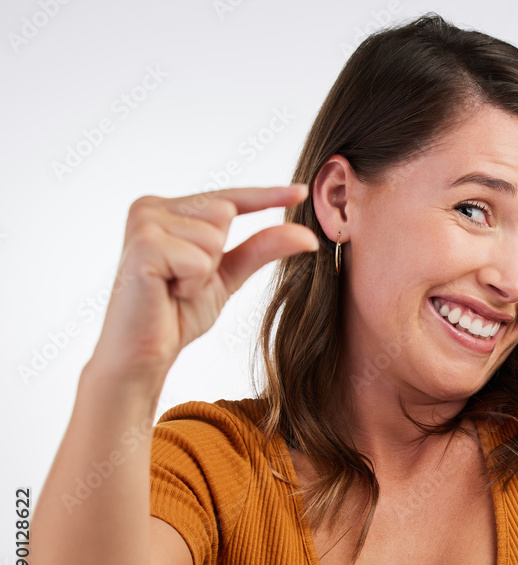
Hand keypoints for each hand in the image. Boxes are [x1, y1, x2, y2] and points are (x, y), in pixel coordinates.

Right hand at [90, 185, 317, 380]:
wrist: (145, 352)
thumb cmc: (178, 313)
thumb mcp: (228, 275)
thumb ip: (262, 249)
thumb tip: (307, 235)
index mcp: (168, 209)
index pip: (227, 197)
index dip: (266, 196)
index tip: (302, 191)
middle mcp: (150, 207)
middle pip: (224, 212)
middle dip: (218, 256)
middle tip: (185, 282)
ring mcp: (142, 222)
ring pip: (214, 236)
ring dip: (204, 273)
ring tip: (173, 288)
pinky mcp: (142, 246)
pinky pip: (199, 260)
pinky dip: (193, 283)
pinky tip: (166, 292)